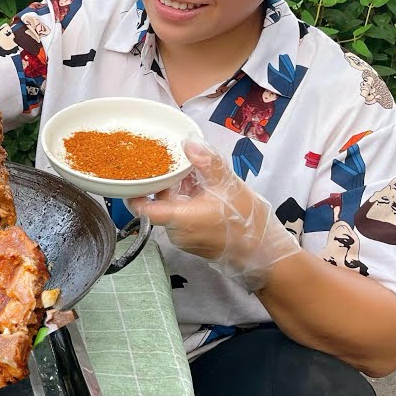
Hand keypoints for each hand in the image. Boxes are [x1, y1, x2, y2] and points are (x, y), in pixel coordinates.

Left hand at [127, 139, 300, 291]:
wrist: (264, 253)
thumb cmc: (246, 221)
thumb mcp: (229, 185)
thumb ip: (207, 162)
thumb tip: (189, 142)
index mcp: (180, 219)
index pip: (143, 208)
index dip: (134, 192)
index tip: (131, 174)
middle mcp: (176, 232)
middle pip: (157, 203)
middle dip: (162, 182)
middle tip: (166, 159)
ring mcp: (183, 239)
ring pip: (170, 209)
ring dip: (177, 190)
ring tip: (188, 170)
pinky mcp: (191, 241)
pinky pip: (181, 217)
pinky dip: (186, 201)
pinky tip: (198, 187)